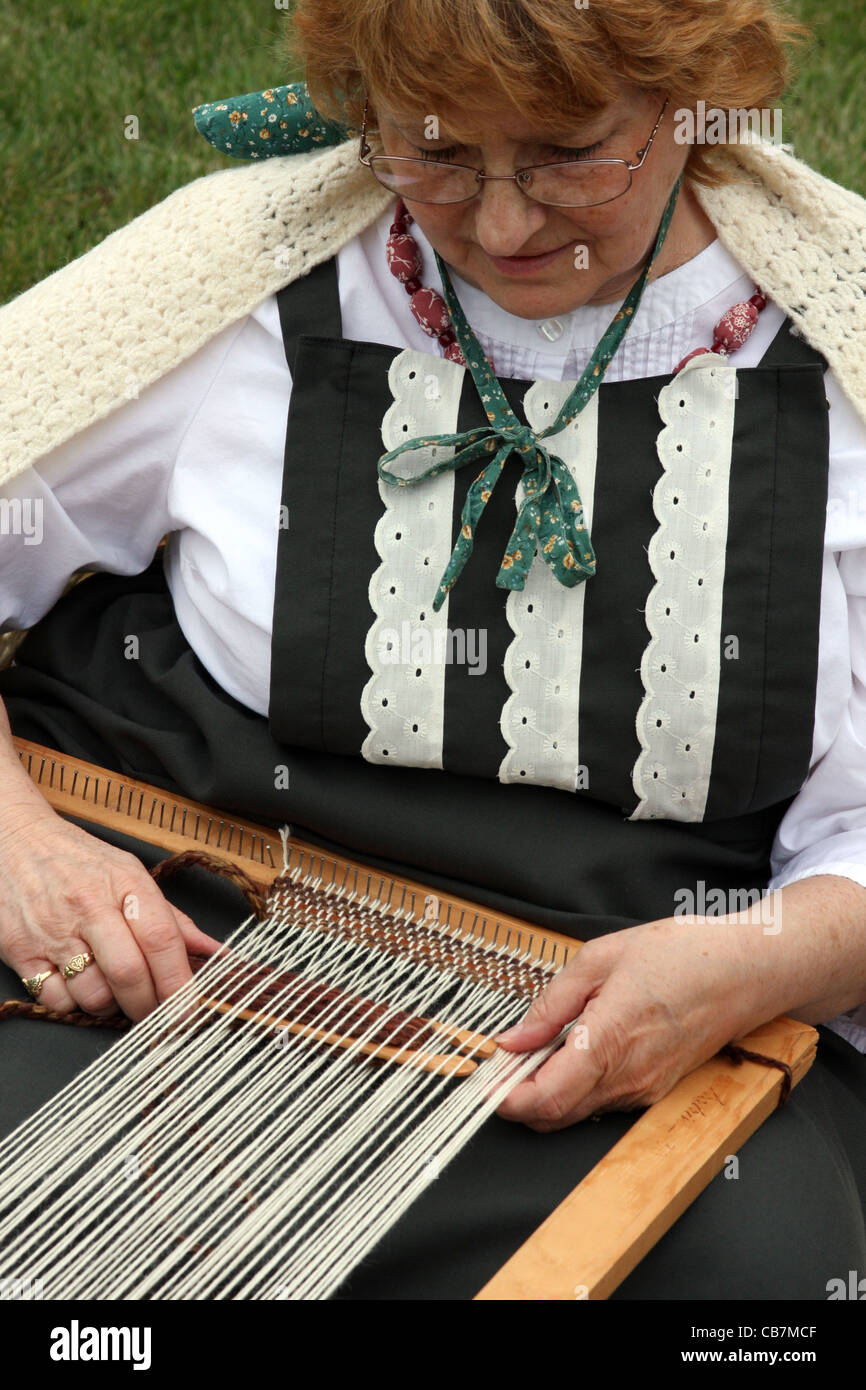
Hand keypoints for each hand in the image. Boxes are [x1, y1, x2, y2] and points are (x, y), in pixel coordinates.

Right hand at [0, 802, 220, 1021]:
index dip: (180, 983)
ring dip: (111, 1006)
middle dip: (149, 1007)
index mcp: (125, 884)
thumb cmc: (81, 861)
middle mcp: (89, 906)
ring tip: (113, 989)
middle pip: (129, 974)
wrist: (16, 842)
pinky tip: (78, 984)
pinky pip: (57, 1001)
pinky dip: (74, 1005)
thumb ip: (174, 920)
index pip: (162, 940)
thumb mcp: (132, 876)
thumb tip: (218, 954)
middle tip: (156, 1014)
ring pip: (94, 995)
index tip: (190, 1011)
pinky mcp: (22, 952)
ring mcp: (53, 930)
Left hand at [493, 914, 774, 1130]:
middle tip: (500, 1063)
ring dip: (546, 1092)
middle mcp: (627, 1078)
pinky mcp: (655, 1089)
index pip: (545, 1099)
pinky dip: (575, 1088)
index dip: (505, 1098)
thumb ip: (551, 1004)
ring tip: (534, 1050)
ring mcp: (644, 1089)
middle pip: (554, 1115)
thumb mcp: (600, 959)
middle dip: (517, 1098)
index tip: (484, 1080)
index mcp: (608, 1041)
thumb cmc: (679, 955)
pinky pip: (602, 1101)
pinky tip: (571, 1051)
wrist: (746, 971)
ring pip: (577, 1111)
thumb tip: (512, 1039)